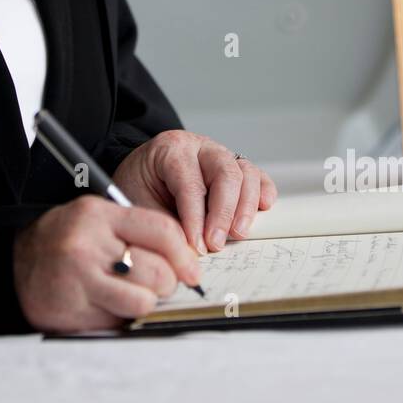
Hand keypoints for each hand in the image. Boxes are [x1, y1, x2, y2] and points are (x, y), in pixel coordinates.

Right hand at [12, 195, 201, 332]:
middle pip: (158, 272)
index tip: (192, 271)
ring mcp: (78, 279)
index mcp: (98, 215)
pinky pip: (119, 322)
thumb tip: (186, 265)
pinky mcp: (72, 311)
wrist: (14, 261)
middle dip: (166, 284)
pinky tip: (105, 306)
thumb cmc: (66, 242)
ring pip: (143, 301)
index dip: (185, 255)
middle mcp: (87, 244)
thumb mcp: (97, 221)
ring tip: (130, 296)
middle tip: (155, 284)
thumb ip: (136, 234)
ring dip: (145, 303)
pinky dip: (120, 319)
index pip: (161, 231)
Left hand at [110, 131, 277, 254]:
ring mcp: (221, 154)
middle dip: (224, 213)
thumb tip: (190, 255)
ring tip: (237, 234)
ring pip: (246, 173)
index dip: (195, 218)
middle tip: (217, 243)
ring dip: (245, 206)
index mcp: (171, 150)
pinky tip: (262, 209)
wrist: (141, 171)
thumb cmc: (139, 185)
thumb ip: (166, 225)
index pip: (190, 184)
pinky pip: (256, 176)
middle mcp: (200, 147)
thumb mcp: (139, 202)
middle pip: (225, 173)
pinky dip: (262, 192)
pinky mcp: (236, 166)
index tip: (197, 246)